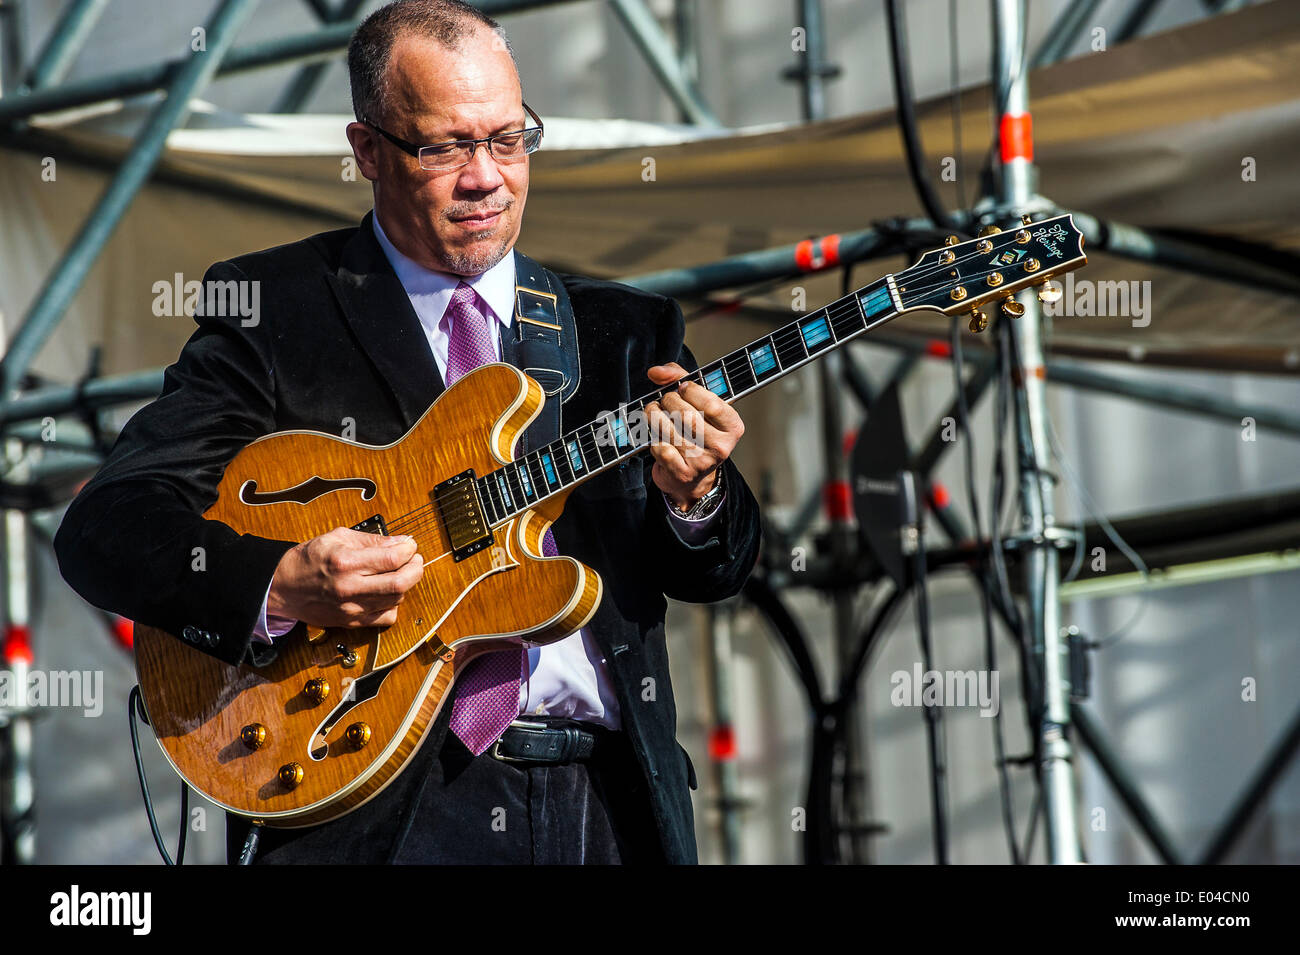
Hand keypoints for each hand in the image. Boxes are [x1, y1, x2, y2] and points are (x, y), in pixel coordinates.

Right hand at [267, 527, 423, 628]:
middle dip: (416, 568)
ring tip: (401, 572)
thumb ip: (372, 540)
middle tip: (415, 560)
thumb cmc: (309, 559)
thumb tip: (401, 542)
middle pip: (400, 583)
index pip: (392, 559)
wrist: (284, 586)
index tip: (410, 545)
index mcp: (345, 562)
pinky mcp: (352, 621)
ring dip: (406, 584)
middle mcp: (349, 587)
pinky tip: (388, 592)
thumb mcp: (338, 537)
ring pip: (396, 600)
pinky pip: (386, 618)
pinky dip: (394, 604)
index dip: (408, 550)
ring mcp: (351, 608)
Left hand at [644, 362, 744, 510]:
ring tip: (653, 412)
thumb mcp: (696, 402)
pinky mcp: (683, 474)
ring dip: (654, 416)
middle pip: (687, 415)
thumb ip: (679, 378)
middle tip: (664, 400)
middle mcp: (721, 447)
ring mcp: (702, 462)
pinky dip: (653, 439)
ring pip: (670, 430)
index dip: (690, 391)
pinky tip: (657, 437)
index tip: (682, 387)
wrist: (691, 478)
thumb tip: (656, 371)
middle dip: (668, 401)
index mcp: (733, 427)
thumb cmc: (695, 431)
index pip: (711, 404)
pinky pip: (661, 448)